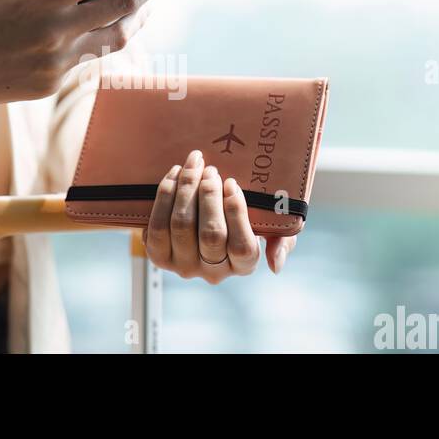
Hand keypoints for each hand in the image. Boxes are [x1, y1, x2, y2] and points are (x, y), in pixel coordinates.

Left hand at [143, 150, 297, 283]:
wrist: (207, 212)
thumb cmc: (248, 218)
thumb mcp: (273, 229)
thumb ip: (282, 242)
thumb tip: (276, 264)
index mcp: (243, 265)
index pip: (242, 246)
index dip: (236, 213)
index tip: (232, 183)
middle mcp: (213, 272)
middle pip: (210, 234)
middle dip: (208, 196)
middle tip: (211, 170)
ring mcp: (184, 266)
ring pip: (181, 227)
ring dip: (186, 191)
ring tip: (193, 165)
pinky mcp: (159, 257)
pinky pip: (157, 227)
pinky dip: (165, 197)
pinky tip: (175, 175)